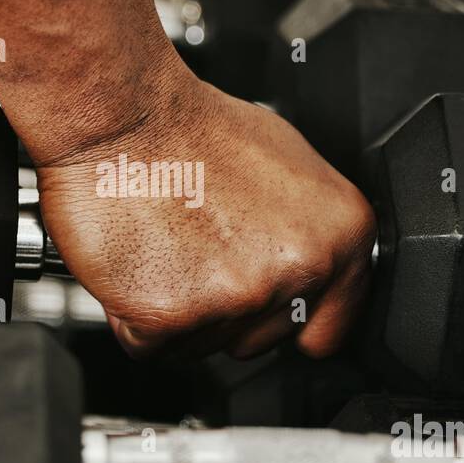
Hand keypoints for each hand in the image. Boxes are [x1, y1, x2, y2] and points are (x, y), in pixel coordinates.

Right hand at [36, 69, 375, 359]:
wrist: (122, 116)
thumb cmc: (190, 128)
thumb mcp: (289, 162)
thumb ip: (311, 229)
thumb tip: (316, 265)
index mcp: (341, 235)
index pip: (328, 328)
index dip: (288, 323)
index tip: (267, 314)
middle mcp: (297, 270)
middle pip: (257, 341)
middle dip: (223, 311)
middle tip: (197, 249)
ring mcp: (236, 297)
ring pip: (203, 346)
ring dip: (178, 311)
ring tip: (167, 247)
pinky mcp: (171, 316)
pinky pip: (151, 345)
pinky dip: (133, 316)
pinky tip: (139, 264)